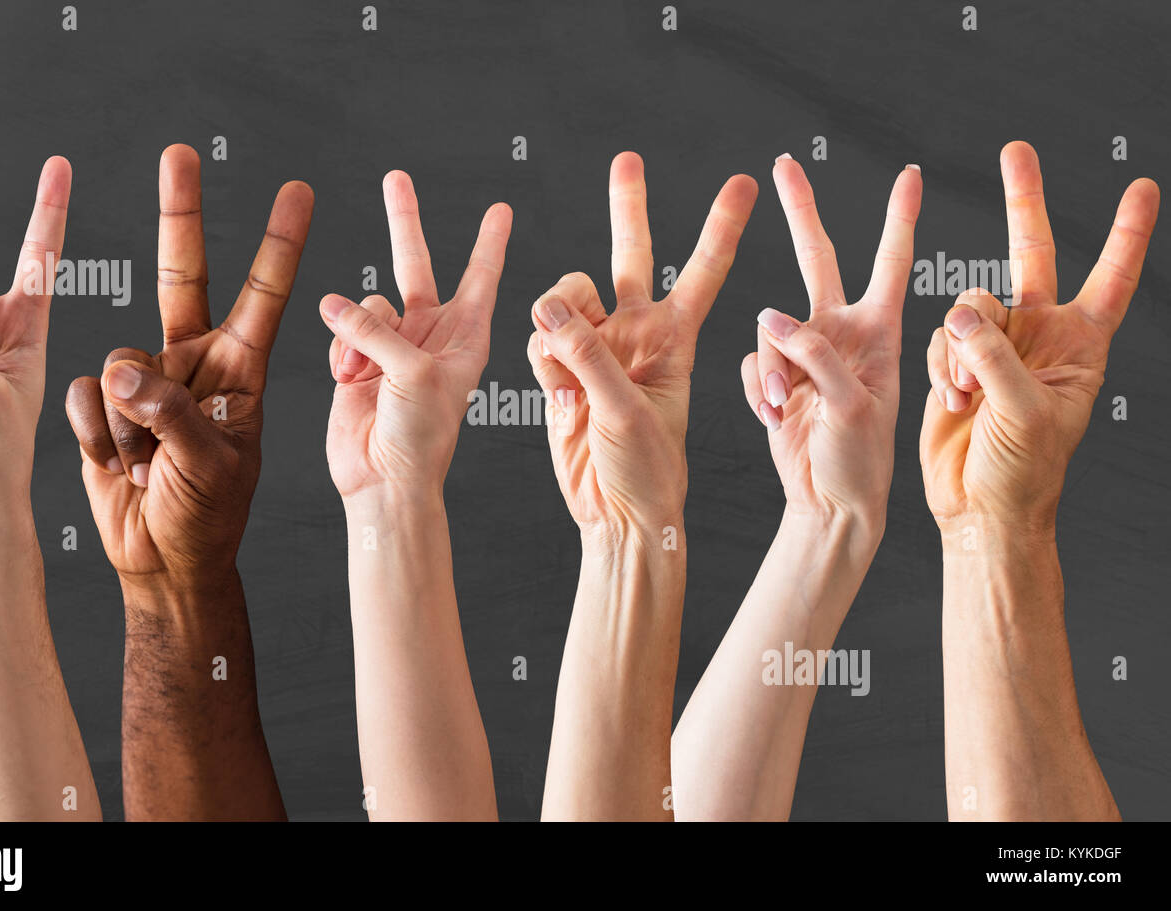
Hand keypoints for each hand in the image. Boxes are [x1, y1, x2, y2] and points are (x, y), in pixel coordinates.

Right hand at [65, 144, 312, 586]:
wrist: (166, 561)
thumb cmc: (209, 517)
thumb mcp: (209, 467)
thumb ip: (170, 413)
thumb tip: (122, 367)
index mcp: (241, 372)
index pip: (264, 297)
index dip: (278, 245)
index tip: (298, 193)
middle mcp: (194, 363)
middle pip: (183, 277)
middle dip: (181, 215)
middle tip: (180, 152)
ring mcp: (147, 381)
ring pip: (117, 361)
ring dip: (128, 422)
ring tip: (151, 465)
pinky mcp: (102, 404)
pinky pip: (83, 395)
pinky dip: (96, 436)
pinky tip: (121, 467)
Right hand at [320, 171, 511, 496]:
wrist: (384, 480)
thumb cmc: (421, 438)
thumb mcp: (414, 374)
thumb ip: (376, 330)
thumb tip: (334, 303)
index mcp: (465, 338)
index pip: (480, 277)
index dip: (489, 242)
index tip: (502, 209)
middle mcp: (430, 335)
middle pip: (417, 265)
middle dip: (405, 222)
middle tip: (397, 177)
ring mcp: (391, 346)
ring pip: (366, 302)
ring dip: (357, 330)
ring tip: (362, 370)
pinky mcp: (356, 360)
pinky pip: (340, 329)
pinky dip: (339, 349)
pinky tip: (348, 379)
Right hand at [525, 151, 756, 538]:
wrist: (618, 514)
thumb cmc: (647, 469)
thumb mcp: (628, 409)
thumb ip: (587, 354)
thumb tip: (545, 306)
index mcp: (675, 340)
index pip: (702, 272)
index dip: (719, 228)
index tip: (741, 185)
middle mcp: (636, 334)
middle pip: (631, 255)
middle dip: (628, 207)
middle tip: (628, 158)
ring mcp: (596, 350)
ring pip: (565, 299)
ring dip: (558, 320)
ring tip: (567, 373)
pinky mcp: (560, 370)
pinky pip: (538, 340)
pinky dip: (540, 360)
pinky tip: (558, 396)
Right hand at [741, 156, 921, 530]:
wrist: (832, 505)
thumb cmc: (861, 461)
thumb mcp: (852, 405)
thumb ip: (813, 354)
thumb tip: (768, 315)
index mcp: (879, 334)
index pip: (892, 263)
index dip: (899, 218)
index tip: (909, 175)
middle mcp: (842, 334)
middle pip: (818, 258)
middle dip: (800, 212)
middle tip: (783, 165)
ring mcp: (807, 356)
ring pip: (770, 329)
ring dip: (774, 369)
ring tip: (790, 408)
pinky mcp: (778, 379)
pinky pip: (754, 363)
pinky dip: (760, 389)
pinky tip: (775, 417)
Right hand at [920, 141, 1158, 528]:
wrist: (978, 510)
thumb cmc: (1024, 472)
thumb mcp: (1025, 411)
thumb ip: (994, 354)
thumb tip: (961, 311)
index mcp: (1080, 347)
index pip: (1112, 278)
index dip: (1126, 233)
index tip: (1141, 188)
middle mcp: (1039, 338)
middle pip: (1031, 256)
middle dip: (1024, 202)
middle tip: (1016, 152)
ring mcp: (994, 349)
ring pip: (968, 305)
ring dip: (961, 346)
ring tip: (966, 393)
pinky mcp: (953, 364)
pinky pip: (939, 336)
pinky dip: (940, 363)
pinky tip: (951, 398)